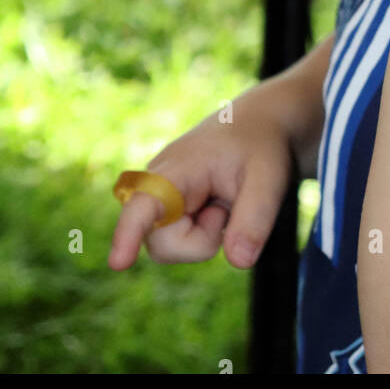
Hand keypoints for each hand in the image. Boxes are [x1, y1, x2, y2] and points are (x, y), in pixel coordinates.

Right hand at [107, 85, 293, 270]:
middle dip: (203, 241)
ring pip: (169, 248)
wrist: (256, 125)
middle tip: (227, 207)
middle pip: (163, 244)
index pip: (146, 202)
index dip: (129, 233)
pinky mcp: (163, 209)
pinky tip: (214, 207)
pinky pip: (177, 243)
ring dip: (204, 237)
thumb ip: (255, 220)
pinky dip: (202, 234)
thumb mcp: (271, 179)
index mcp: (179, 167)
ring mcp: (157, 197)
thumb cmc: (260, 148)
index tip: (118, 263)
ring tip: (222, 203)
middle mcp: (156, 182)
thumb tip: (239, 262)